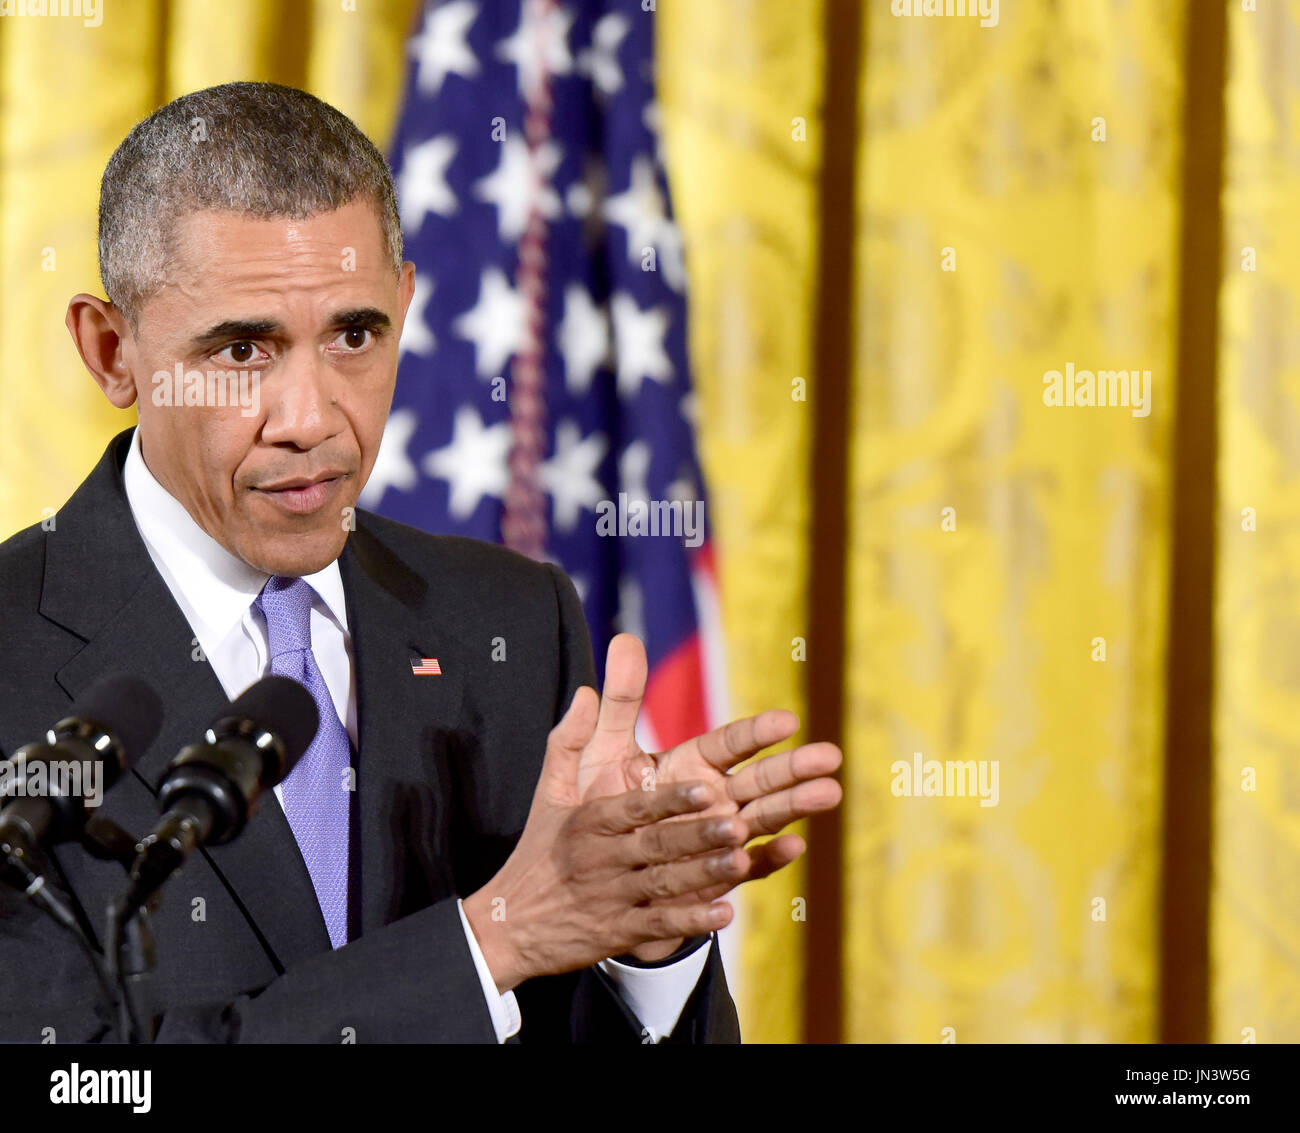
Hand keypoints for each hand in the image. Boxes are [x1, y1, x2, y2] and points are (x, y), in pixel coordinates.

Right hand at [462, 685, 750, 992]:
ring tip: (741, 861)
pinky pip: (658, 926)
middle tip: (736, 823)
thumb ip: (569, 741)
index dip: (668, 800)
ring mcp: (611, 898)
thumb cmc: (538, 850)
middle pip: (654, 846)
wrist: (509, 926)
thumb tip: (585, 691)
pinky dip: (690, 921)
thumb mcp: (548, 795)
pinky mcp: (617, 933)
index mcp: (588, 823)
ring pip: (662, 885)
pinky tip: (725, 912)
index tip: (704, 789)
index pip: (633, 808)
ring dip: (703, 875)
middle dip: (695, 835)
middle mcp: (601, 859)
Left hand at [577, 635, 842, 960]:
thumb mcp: (598, 752)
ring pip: (764, 818)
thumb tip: (623, 639)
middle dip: (794, 768)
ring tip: (829, 792)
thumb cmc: (593, 808)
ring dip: (796, 806)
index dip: (757, 732)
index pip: (730, 744)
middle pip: (759, 779)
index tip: (786, 721)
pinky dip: (771, 858)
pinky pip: (749, 868)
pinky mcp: (715, 878)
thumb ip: (617, 701)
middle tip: (830, 757)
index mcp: (689, 765)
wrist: (583, 877)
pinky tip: (795, 846)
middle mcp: (712, 798)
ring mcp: (718, 839)